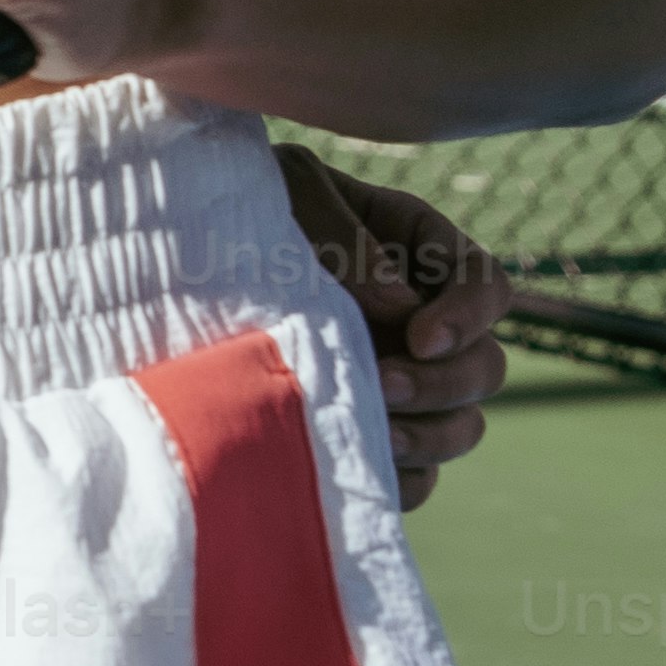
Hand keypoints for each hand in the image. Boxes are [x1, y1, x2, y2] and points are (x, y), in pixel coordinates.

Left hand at [276, 141, 517, 508]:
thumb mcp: (290, 189)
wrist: (178, 256)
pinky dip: (400, 477)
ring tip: (376, 433)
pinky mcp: (373, 425)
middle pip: (485, 366)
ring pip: (460, 426)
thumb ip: (343, 236)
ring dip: (430, 437)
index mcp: (421, 251)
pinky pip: (416, 474)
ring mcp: (402, 376)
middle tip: (384, 383)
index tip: (420, 336)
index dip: (470, 316)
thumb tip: (401, 304)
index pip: (487, 285)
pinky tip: (357, 462)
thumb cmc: (240, 201)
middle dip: (443, 383)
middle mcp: (424, 319)